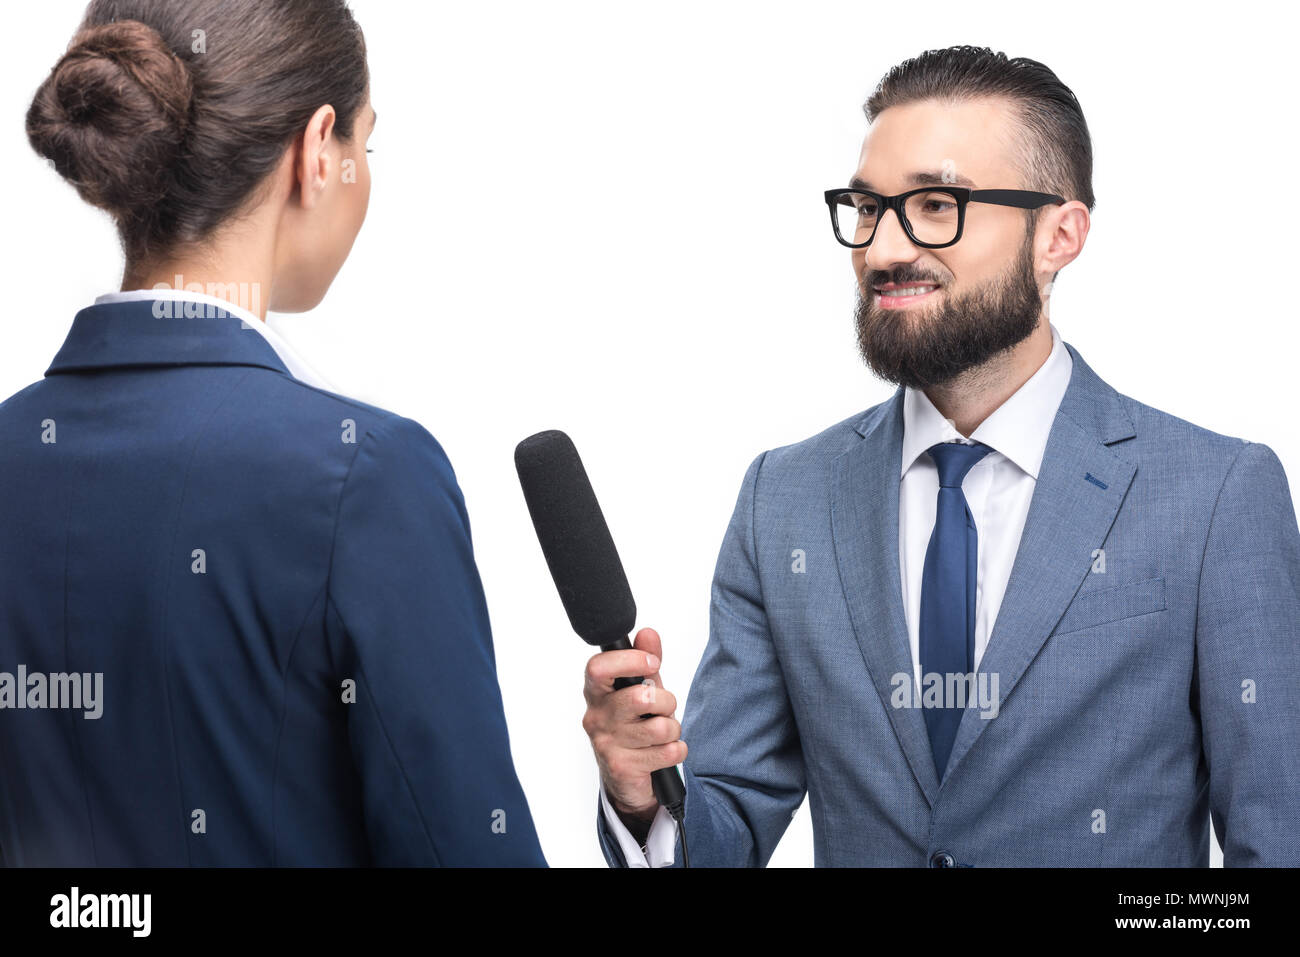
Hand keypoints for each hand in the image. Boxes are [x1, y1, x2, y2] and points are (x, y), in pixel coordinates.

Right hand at [582, 627, 686, 833]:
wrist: (626, 776)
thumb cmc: (634, 725)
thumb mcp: (642, 688)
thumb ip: (646, 660)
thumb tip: (648, 634)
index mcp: (597, 692)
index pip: (598, 668)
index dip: (630, 661)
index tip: (652, 663)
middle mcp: (596, 716)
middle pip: (642, 697)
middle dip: (667, 702)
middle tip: (662, 708)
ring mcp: (606, 743)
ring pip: (660, 727)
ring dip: (672, 729)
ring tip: (662, 733)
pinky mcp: (622, 767)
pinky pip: (668, 752)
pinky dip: (676, 750)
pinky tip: (663, 752)